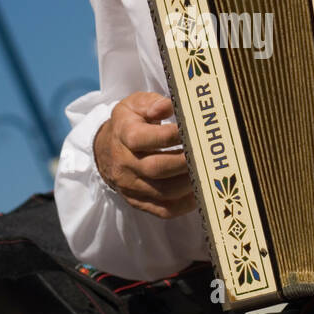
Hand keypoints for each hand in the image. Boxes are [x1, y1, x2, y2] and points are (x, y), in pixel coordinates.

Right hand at [93, 91, 197, 218]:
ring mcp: (131, 186)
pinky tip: (200, 192)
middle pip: (156, 168)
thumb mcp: (134, 105)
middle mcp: (125, 164)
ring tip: (207, 172)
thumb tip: (167, 107)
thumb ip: (152, 103)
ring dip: (188, 184)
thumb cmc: (129, 124)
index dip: (171, 135)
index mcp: (124, 135)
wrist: (105, 150)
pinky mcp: (139, 202)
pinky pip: (164, 210)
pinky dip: (185, 205)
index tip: (192, 130)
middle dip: (184, 163)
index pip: (145, 138)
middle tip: (206, 155)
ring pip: (163, 192)